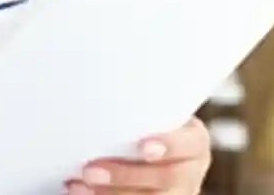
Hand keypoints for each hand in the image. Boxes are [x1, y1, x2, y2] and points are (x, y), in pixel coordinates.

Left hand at [63, 118, 210, 193]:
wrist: (154, 151)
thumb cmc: (145, 123)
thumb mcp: (152, 113)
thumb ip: (139, 109)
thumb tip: (99, 89)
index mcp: (194, 142)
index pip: (190, 143)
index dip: (170, 146)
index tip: (143, 147)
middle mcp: (191, 172)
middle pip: (165, 178)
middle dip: (125, 175)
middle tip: (89, 170)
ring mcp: (176, 193)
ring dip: (110, 193)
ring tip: (79, 184)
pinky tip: (79, 190)